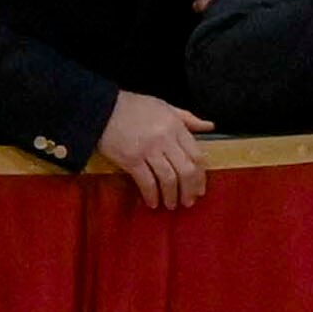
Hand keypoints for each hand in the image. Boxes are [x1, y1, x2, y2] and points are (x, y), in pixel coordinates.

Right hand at [94, 88, 211, 209]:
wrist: (102, 108)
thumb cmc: (133, 106)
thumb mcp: (165, 106)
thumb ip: (188, 118)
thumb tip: (210, 126)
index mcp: (175, 126)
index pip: (197, 155)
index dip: (201, 176)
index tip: (200, 188)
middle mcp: (165, 139)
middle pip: (185, 170)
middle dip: (189, 190)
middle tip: (188, 202)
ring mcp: (148, 150)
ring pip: (168, 179)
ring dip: (172, 196)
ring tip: (172, 205)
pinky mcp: (131, 159)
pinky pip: (146, 182)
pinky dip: (152, 195)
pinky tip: (153, 202)